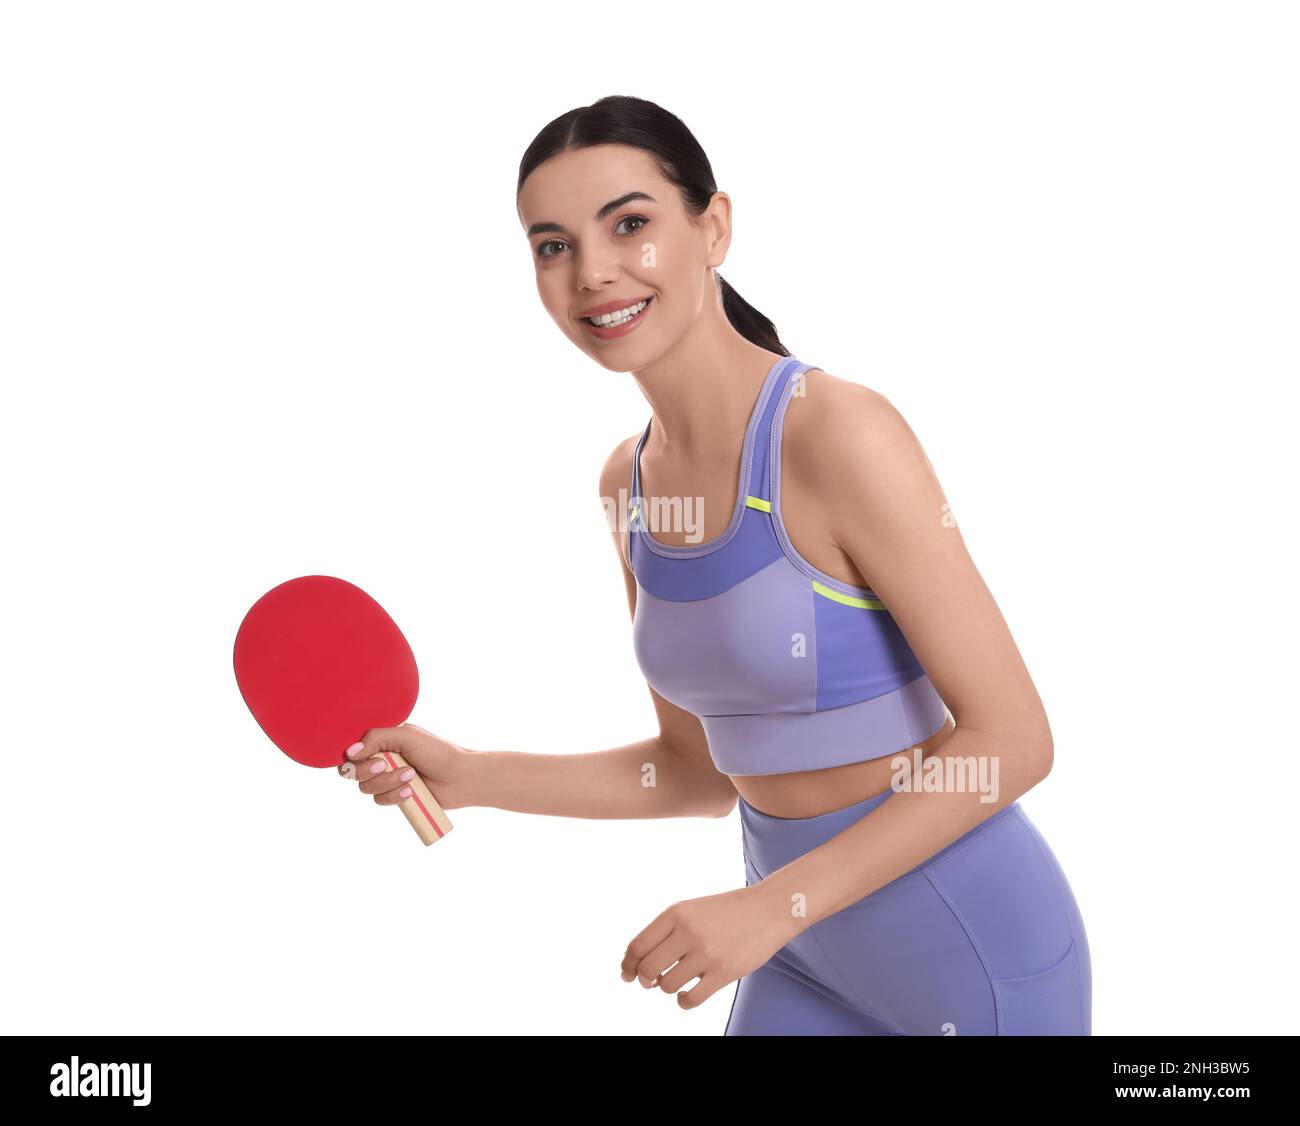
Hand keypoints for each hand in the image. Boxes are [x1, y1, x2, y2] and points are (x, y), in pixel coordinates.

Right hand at [339, 723, 474, 809]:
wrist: (459, 778)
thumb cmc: (437, 752)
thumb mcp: (406, 736)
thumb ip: (376, 738)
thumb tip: (350, 751)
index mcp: (383, 739)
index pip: (352, 748)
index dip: (352, 756)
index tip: (362, 756)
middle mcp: (381, 758)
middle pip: (351, 771)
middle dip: (368, 770)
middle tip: (385, 765)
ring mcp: (387, 778)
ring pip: (366, 787)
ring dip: (388, 782)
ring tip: (411, 775)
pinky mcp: (394, 796)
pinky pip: (380, 800)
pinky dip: (394, 796)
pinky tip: (411, 790)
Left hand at [620, 884, 798, 1009]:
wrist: (768, 909)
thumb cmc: (726, 911)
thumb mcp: (691, 910)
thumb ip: (666, 931)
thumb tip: (637, 964)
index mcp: (676, 913)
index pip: (638, 945)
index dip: (628, 964)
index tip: (627, 974)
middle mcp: (688, 931)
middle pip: (648, 968)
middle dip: (644, 979)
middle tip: (651, 981)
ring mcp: (706, 953)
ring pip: (667, 985)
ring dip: (667, 988)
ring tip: (676, 981)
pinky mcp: (724, 972)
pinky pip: (690, 999)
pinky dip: (683, 1001)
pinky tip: (687, 995)